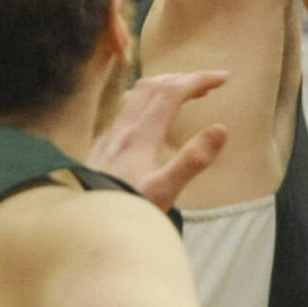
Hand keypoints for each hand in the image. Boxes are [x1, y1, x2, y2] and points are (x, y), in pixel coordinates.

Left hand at [90, 69, 227, 210]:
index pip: (171, 93)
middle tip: (209, 83)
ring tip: (185, 93)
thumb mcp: (164, 191)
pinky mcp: (102, 149)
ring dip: (164, 87)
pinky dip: (147, 103)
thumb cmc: (127, 211)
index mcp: (140, 136)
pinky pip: (125, 112)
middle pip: (152, 87)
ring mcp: (109, 138)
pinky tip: (152, 118)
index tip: (223, 79)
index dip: (198, 80)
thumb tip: (221, 129)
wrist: (84, 228)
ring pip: (135, 97)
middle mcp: (122, 130)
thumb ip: (192, 160)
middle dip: (183, 78)